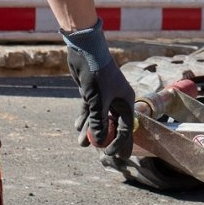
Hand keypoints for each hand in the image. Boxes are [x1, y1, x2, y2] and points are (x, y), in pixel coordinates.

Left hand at [61, 19, 133, 159]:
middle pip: (113, 124)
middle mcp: (117, 99)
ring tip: (81, 143)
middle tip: (99, 153)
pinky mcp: (92, 92)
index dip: (119, 142)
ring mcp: (104, 96)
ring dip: (90, 130)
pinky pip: (90, 110)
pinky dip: (84, 118)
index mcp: (126, 100)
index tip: (110, 154)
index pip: (126, 127)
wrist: (85, 51)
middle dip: (104, 138)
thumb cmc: (97, 74)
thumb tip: (98, 142)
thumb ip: (98, 122)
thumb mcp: (98, 101)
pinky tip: (78, 127)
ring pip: (99, 118)